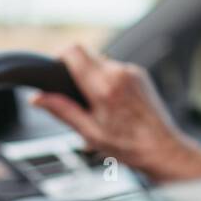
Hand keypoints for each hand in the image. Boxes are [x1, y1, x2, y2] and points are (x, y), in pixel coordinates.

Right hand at [31, 45, 200, 183]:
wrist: (162, 148)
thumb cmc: (129, 146)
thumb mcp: (89, 132)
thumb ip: (62, 111)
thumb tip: (37, 98)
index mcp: (104, 86)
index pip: (74, 51)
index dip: (59, 56)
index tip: (55, 72)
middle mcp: (119, 73)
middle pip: (86, 55)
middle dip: (75, 71)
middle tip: (77, 98)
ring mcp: (132, 72)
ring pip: (100, 62)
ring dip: (93, 78)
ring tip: (99, 106)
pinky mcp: (140, 74)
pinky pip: (115, 70)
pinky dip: (108, 82)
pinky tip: (114, 104)